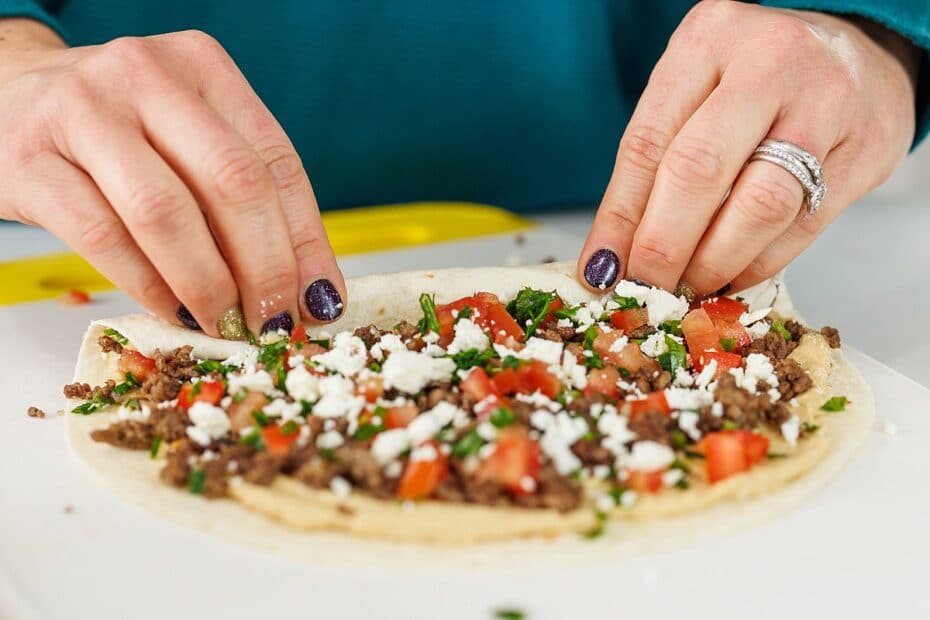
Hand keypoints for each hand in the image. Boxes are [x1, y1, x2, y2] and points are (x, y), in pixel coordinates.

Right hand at [0, 21, 345, 337]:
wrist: (8, 97)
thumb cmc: (121, 132)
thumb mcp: (189, 141)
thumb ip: (246, 201)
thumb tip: (310, 293)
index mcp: (204, 67)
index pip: (276, 161)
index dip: (306, 240)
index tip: (321, 300)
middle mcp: (147, 75)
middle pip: (232, 183)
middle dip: (264, 267)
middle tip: (273, 321)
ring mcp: (83, 111)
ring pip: (166, 213)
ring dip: (207, 284)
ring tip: (225, 325)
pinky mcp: (30, 160)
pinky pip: (104, 237)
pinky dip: (149, 286)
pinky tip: (173, 311)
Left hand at [578, 1, 919, 295]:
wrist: (860, 54)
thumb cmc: (756, 80)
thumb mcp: (694, 94)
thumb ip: (652, 166)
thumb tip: (610, 259)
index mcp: (709, 39)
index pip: (649, 142)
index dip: (619, 218)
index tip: (602, 270)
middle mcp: (771, 62)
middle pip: (700, 171)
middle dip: (662, 246)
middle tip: (644, 290)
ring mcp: (828, 103)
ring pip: (759, 206)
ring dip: (712, 263)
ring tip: (686, 289)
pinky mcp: (867, 150)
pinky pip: (802, 226)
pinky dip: (757, 264)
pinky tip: (731, 277)